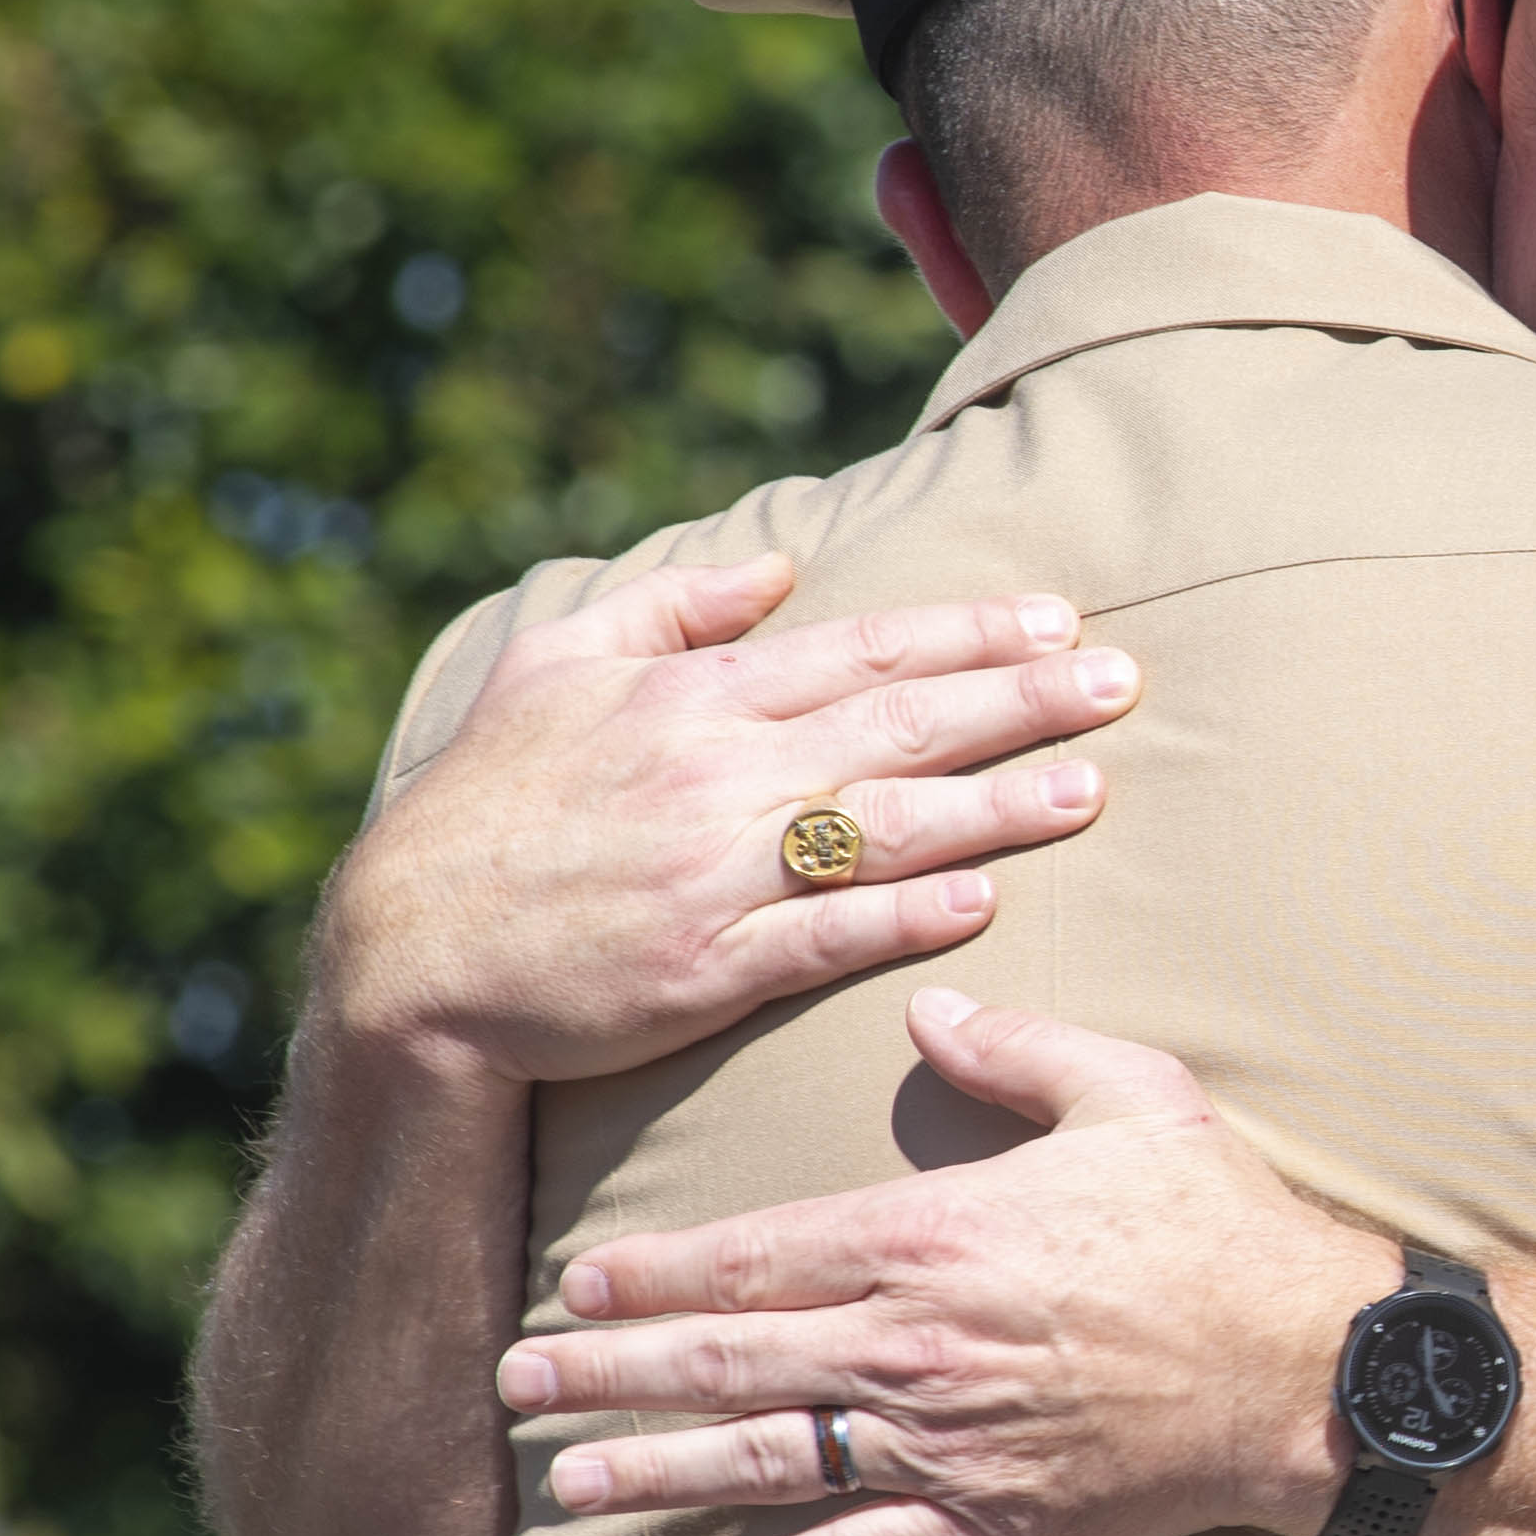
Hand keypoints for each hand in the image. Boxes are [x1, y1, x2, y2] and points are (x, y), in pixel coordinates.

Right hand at [323, 558, 1135, 1084]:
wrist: (411, 957)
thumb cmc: (487, 807)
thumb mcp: (554, 667)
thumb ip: (673, 605)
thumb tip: (780, 566)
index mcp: (691, 698)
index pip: (861, 652)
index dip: (969, 633)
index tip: (1060, 617)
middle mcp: (714, 775)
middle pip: (898, 726)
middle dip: (1022, 699)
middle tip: (1124, 680)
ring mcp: (712, 874)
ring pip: (882, 829)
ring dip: (996, 805)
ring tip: (1094, 786)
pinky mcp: (703, 969)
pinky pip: (822, 937)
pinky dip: (905, 917)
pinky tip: (987, 901)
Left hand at [496, 991, 1395, 1535]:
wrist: (1313, 1370)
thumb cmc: (1223, 1225)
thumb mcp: (1134, 1096)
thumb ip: (1017, 1050)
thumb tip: (924, 1014)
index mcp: (932, 1235)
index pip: (753, 1253)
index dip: (651, 1272)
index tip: (572, 1281)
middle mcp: (914, 1344)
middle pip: (726, 1359)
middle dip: (608, 1372)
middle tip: (514, 1385)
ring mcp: (944, 1442)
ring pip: (765, 1460)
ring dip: (654, 1474)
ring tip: (567, 1485)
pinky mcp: (989, 1521)